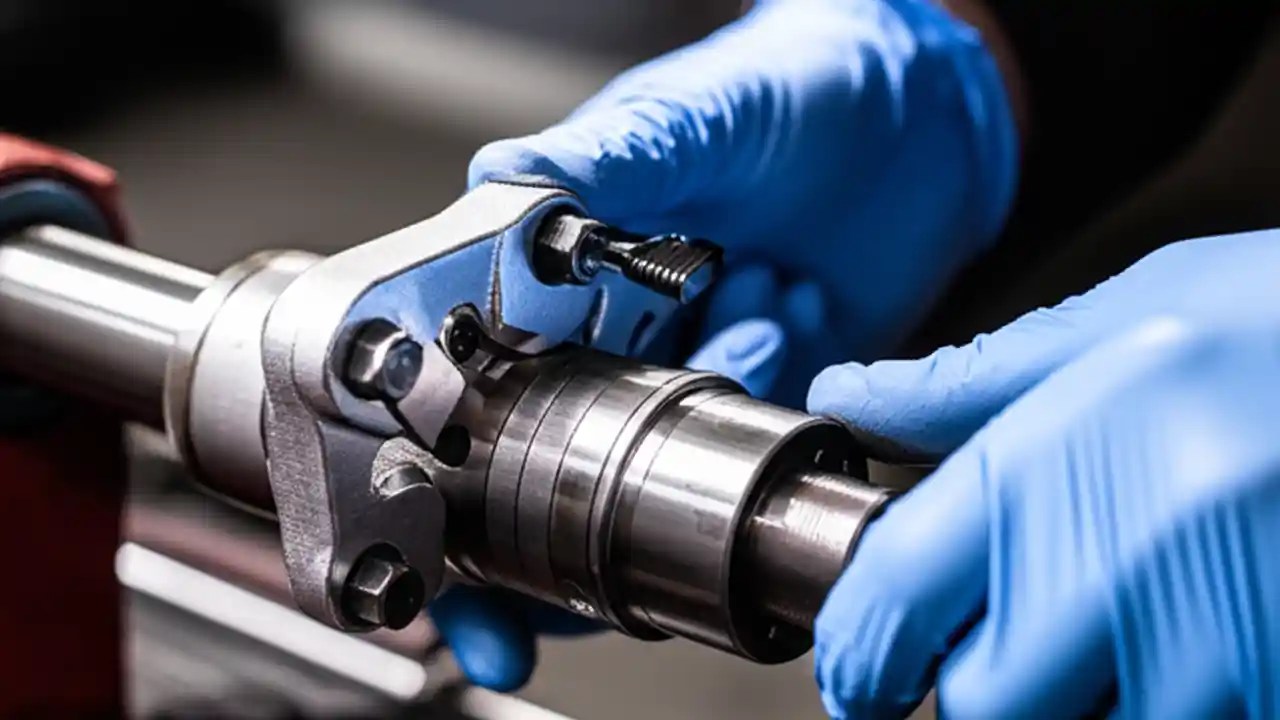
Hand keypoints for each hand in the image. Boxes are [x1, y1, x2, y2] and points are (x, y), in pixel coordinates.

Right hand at [471, 0, 1018, 402]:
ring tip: (774, 280)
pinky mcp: (783, 356)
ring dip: (732, 350)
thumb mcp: (695, 114)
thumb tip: (500, 181)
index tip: (572, 337)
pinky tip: (808, 294)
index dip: (541, 336)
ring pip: (686, 397)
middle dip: (657, 358)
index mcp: (599, 229)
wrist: (923, 107)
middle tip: (715, 291)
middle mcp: (647, 288)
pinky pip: (762, 403)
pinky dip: (785, 361)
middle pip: (608, 374)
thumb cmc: (795, 86)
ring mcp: (713, 325)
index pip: (535, 307)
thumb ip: (605, 159)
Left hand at [810, 229, 1279, 717]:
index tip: (865, 671)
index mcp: (1047, 467)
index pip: (889, 599)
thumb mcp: (1123, 325)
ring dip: (1093, 701)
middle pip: (983, 704)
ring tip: (1142, 627)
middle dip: (987, 690)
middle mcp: (1119, 566)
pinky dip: (1184, 698)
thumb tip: (851, 394)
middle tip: (1022, 649)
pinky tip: (1212, 639)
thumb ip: (972, 385)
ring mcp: (1219, 646)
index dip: (858, 654)